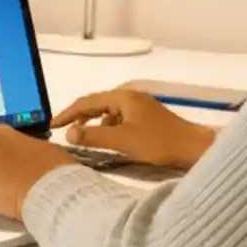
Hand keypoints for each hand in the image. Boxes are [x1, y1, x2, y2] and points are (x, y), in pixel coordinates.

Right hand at [52, 88, 215, 169]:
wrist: (194, 149)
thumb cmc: (159, 143)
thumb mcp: (122, 141)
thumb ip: (93, 136)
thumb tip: (69, 133)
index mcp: (123, 97)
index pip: (86, 102)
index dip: (67, 113)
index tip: (51, 125)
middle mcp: (130, 97)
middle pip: (96, 104)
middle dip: (78, 117)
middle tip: (62, 131)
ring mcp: (140, 107)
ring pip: (108, 113)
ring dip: (94, 124)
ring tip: (83, 139)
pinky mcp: (147, 118)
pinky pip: (119, 119)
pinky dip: (108, 128)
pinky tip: (108, 141)